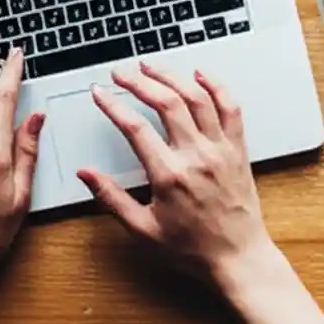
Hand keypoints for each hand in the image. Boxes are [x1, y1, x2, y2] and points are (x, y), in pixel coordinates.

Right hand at [78, 63, 275, 283]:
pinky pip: (230, 108)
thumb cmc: (191, 249)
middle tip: (120, 72)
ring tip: (151, 65)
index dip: (113, 105)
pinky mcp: (238, 150)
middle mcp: (196, 156)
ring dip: (172, 76)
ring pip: (197, 98)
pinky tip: (200, 74)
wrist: (238, 258)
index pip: (135, 128)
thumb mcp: (142, 230)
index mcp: (169, 176)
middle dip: (139, 81)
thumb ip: (111, 198)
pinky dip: (216, 86)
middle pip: (166, 102)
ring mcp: (220, 150)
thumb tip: (86, 173)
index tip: (99, 93)